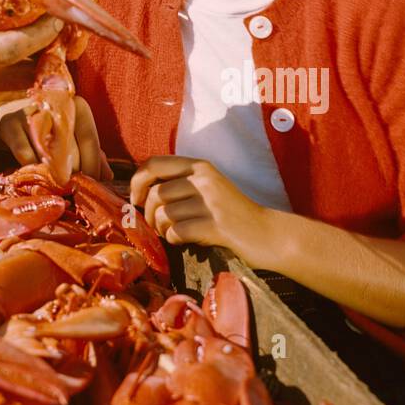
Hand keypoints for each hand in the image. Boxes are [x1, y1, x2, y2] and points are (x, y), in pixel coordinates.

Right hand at [0, 0, 63, 117]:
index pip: (14, 48)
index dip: (42, 32)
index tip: (59, 14)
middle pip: (30, 72)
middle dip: (52, 48)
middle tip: (64, 23)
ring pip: (26, 85)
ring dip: (42, 61)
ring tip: (50, 34)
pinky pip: (14, 91)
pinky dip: (26, 70)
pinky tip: (28, 50)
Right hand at [0, 94, 112, 179]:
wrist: (14, 115)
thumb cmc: (52, 129)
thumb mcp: (75, 137)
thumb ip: (93, 154)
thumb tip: (107, 177)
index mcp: (78, 106)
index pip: (89, 140)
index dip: (92, 166)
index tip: (91, 185)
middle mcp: (56, 104)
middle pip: (70, 150)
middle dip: (72, 175)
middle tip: (71, 188)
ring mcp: (31, 112)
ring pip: (48, 154)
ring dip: (52, 175)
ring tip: (54, 184)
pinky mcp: (10, 123)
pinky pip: (26, 156)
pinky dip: (31, 169)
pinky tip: (34, 173)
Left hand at [129, 156, 272, 266]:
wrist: (268, 234)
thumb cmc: (232, 213)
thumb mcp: (207, 188)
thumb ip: (179, 183)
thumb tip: (141, 191)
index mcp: (200, 166)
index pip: (153, 163)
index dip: (137, 182)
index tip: (136, 199)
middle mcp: (204, 178)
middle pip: (156, 193)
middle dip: (148, 213)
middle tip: (157, 225)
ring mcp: (211, 201)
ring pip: (164, 214)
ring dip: (163, 229)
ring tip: (174, 233)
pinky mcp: (216, 225)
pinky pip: (177, 231)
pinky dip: (174, 239)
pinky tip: (184, 241)